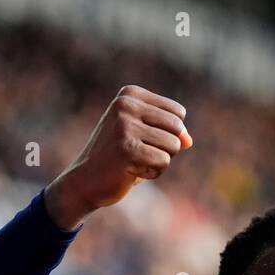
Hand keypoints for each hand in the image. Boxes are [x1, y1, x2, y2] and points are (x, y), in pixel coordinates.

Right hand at [44, 85, 192, 229]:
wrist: (86, 180)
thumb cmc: (119, 157)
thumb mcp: (145, 137)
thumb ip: (170, 134)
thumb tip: (189, 141)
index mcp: (129, 94)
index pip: (178, 113)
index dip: (170, 133)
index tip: (143, 139)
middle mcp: (126, 105)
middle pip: (178, 128)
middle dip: (167, 147)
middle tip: (141, 153)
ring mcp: (125, 127)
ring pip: (174, 146)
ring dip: (160, 161)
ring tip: (135, 162)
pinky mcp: (127, 150)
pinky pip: (164, 162)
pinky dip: (154, 172)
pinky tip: (132, 172)